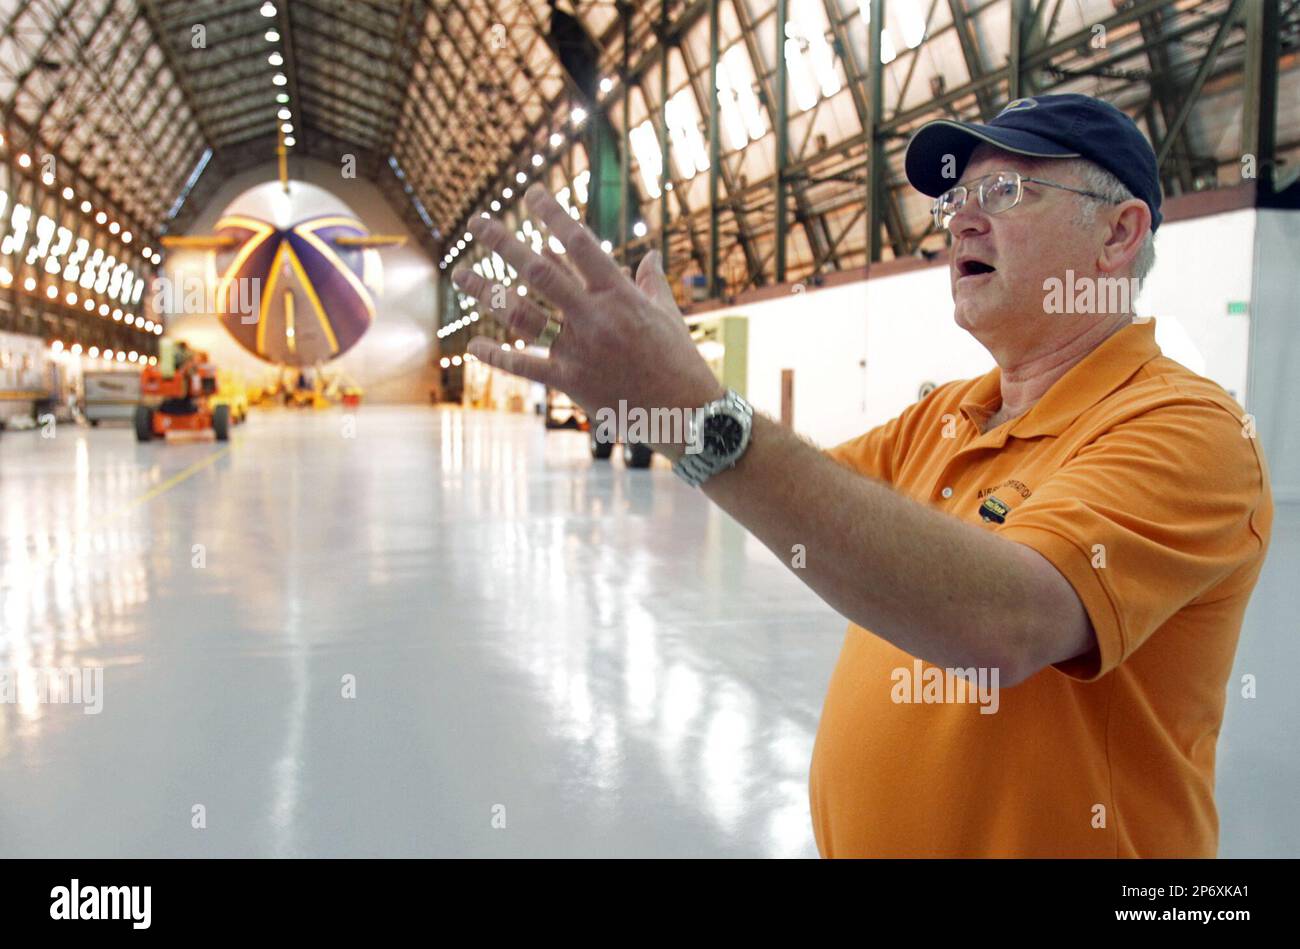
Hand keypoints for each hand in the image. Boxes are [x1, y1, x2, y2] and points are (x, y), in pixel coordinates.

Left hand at [451, 184, 724, 441]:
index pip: (580, 243)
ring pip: (523, 316)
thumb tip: (650, 253)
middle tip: (477, 222)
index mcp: (620, 294)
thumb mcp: (667, 314)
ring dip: (488, 293)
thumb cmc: (679, 360)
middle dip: (505, 244)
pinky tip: (474, 345)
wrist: (686, 414)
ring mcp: (580, 350)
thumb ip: (651, 281)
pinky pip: (527, 366)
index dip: (553, 215)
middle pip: (540, 273)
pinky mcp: (571, 381)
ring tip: (460, 275)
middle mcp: (595, 317)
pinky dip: (498, 356)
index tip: (530, 194)